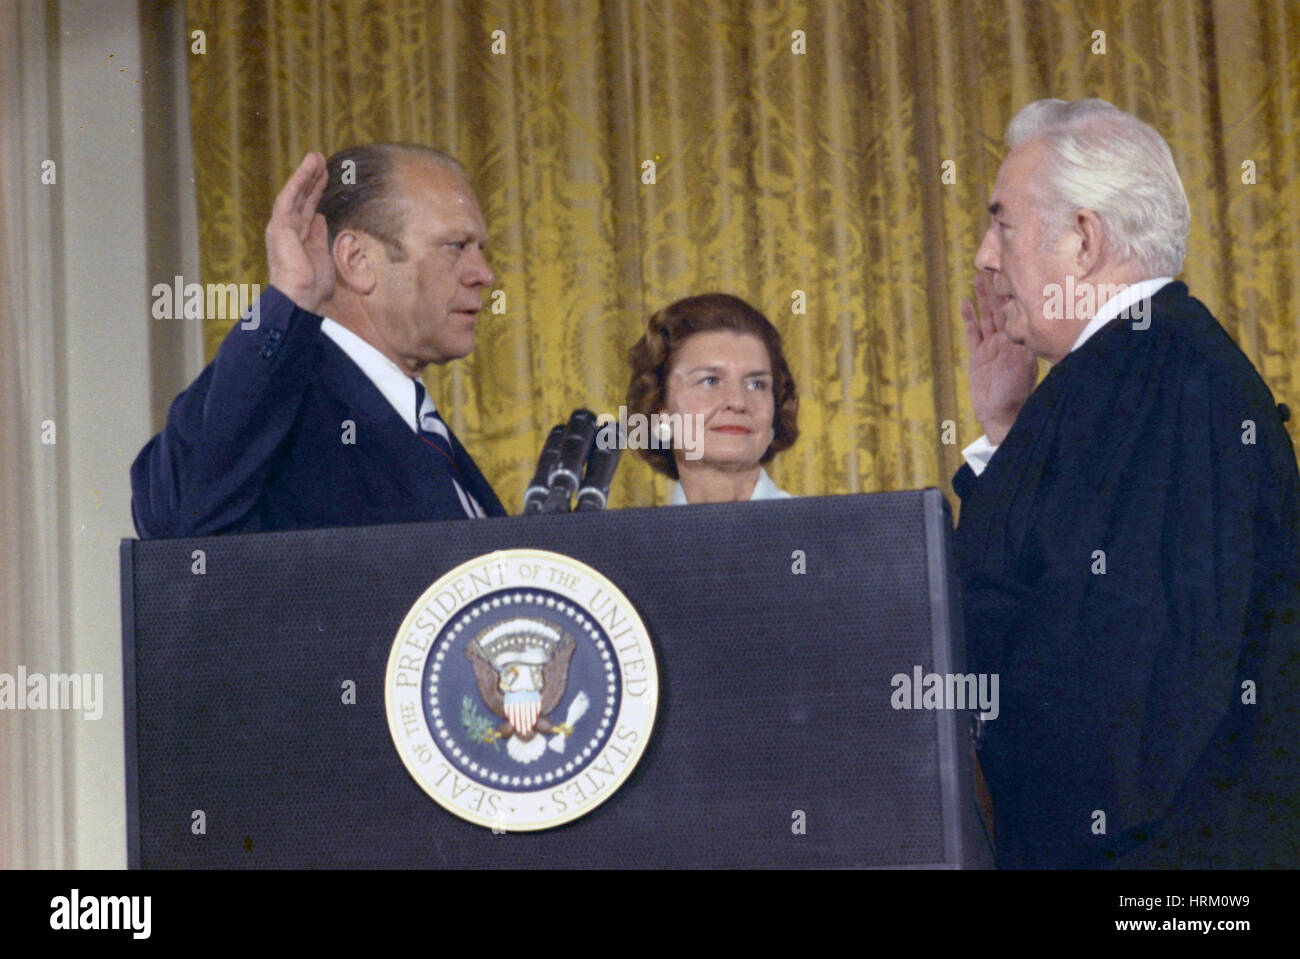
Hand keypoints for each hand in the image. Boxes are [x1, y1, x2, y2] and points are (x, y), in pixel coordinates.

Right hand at [265, 152, 333, 312]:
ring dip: (305, 174)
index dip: (316, 191)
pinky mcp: (279, 225)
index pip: (308, 208)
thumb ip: (320, 235)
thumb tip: (321, 218)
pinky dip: (298, 182)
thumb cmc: (312, 285)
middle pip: (301, 198)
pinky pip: (289, 198)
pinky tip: (308, 168)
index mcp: (298, 237)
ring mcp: (282, 226)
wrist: (299, 297)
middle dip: (312, 179)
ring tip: (316, 157)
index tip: (325, 176)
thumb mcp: (322, 255)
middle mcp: (288, 229)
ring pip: (295, 194)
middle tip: (322, 160)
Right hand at [961, 272, 1037, 444]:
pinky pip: (973, 332)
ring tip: (978, 277)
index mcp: (1020, 341)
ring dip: (983, 297)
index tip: (1015, 273)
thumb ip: (1026, 347)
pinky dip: (969, 317)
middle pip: (1001, 308)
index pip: (1018, 311)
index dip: (1016, 293)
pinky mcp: (977, 354)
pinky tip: (966, 303)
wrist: (1000, 413)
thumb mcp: (1025, 367)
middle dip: (997, 288)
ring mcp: (991, 346)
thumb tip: (1036, 326)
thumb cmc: (1016, 394)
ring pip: (986, 315)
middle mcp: (1006, 340)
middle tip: (993, 267)